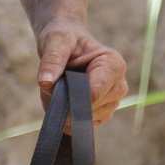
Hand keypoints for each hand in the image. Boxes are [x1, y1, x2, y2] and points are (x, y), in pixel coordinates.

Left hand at [35, 16, 126, 130]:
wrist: (66, 45)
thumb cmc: (64, 39)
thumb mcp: (55, 41)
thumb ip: (52, 60)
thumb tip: (45, 83)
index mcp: (114, 65)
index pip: (95, 93)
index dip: (72, 97)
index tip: (52, 90)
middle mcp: (119, 85)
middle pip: (91, 109)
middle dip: (67, 103)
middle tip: (53, 84)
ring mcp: (112, 102)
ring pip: (87, 120)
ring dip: (66, 110)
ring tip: (60, 88)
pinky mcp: (102, 113)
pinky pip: (83, 125)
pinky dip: (68, 117)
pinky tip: (63, 100)